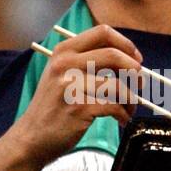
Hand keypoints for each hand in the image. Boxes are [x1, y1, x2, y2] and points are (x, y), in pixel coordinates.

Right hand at [7, 24, 143, 165]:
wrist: (31, 138)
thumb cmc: (53, 107)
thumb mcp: (61, 75)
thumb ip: (86, 62)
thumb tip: (129, 60)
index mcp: (63, 51)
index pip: (103, 32)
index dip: (126, 44)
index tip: (136, 59)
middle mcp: (65, 64)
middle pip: (114, 55)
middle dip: (134, 71)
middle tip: (139, 84)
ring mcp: (71, 86)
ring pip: (118, 84)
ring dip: (131, 99)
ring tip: (129, 109)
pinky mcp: (79, 108)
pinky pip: (114, 106)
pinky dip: (124, 114)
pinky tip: (121, 120)